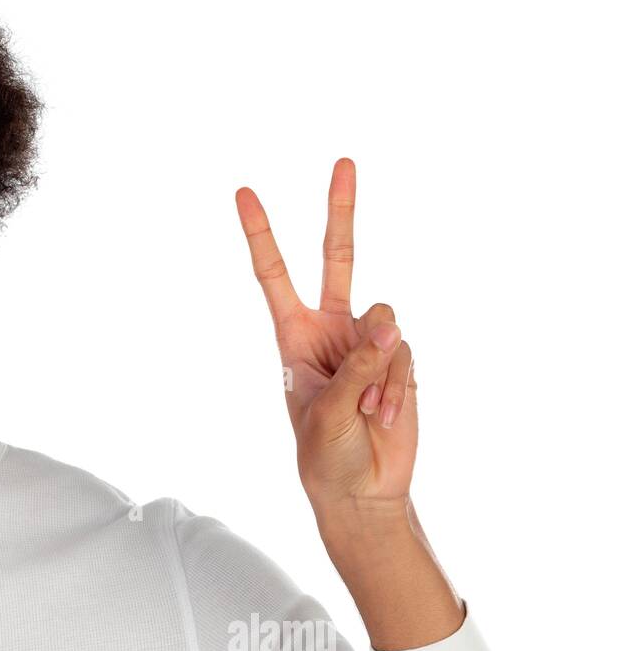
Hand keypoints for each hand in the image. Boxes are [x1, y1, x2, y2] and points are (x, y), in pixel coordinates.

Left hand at [235, 157, 417, 510]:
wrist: (361, 490)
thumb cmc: (324, 456)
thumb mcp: (326, 413)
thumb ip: (358, 367)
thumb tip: (391, 327)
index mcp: (293, 337)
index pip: (274, 276)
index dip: (261, 236)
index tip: (244, 193)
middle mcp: (331, 330)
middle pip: (338, 259)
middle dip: (341, 211)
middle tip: (344, 160)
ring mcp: (368, 342)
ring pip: (385, 320)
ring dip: (379, 370)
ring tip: (367, 411)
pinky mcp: (400, 360)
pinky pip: (405, 353)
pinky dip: (398, 386)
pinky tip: (386, 414)